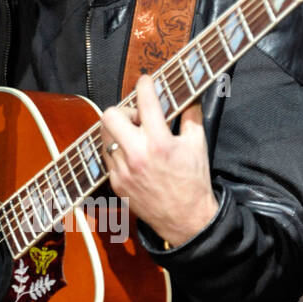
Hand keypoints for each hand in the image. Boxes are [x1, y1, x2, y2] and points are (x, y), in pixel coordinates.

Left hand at [100, 75, 218, 247]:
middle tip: (136, 117)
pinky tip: (131, 154)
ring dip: (117, 130)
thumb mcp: (198, 145)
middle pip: (111, 115)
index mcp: (159, 143)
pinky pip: (107, 156)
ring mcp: (123, 171)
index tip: (146, 81)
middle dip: (123, 110)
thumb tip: (189, 95)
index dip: (145, 85)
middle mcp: (137, 155)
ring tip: (133, 135)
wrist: (185, 220)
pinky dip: (116, 149)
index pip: (145, 102)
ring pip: (104, 135)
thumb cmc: (194, 181)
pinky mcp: (116, 183)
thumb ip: (191, 116)